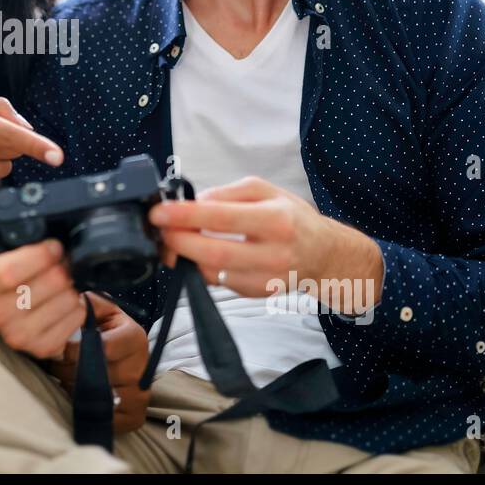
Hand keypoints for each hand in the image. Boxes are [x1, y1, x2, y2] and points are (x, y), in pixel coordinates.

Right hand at [0, 204, 86, 360]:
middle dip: (62, 266)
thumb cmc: (8, 278)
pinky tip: (65, 301)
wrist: (14, 315)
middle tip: (63, 261)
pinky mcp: (41, 347)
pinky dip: (77, 305)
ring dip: (71, 286)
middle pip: (47, 283)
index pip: (10, 272)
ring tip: (63, 282)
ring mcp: (18, 335)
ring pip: (65, 300)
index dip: (40, 255)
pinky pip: (75, 317)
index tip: (53, 246)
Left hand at [46, 292, 150, 432]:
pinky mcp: (134, 416)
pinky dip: (86, 410)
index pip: (101, 348)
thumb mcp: (101, 311)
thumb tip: (72, 302)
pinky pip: (103, 418)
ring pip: (94, 398)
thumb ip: (87, 303)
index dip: (73, 349)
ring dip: (73, 390)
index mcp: (135, 337)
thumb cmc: (106, 332)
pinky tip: (81, 396)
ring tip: (69, 378)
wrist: (124, 360)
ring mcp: (140, 395)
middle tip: (60, 364)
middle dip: (67, 370)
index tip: (61, 348)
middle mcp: (141, 367)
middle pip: (94, 376)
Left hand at [147, 176, 382, 313]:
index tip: (159, 212)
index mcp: (276, 220)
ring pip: (212, 273)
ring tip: (170, 240)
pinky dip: (200, 268)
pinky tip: (193, 254)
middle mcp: (273, 253)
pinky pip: (218, 283)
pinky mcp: (257, 294)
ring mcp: (265, 279)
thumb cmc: (293, 218)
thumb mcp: (267, 191)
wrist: (325, 255)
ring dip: (183, 257)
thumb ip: (229, 193)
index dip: (185, 216)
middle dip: (177, 241)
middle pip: (213, 253)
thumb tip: (196, 202)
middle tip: (158, 229)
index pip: (222, 218)